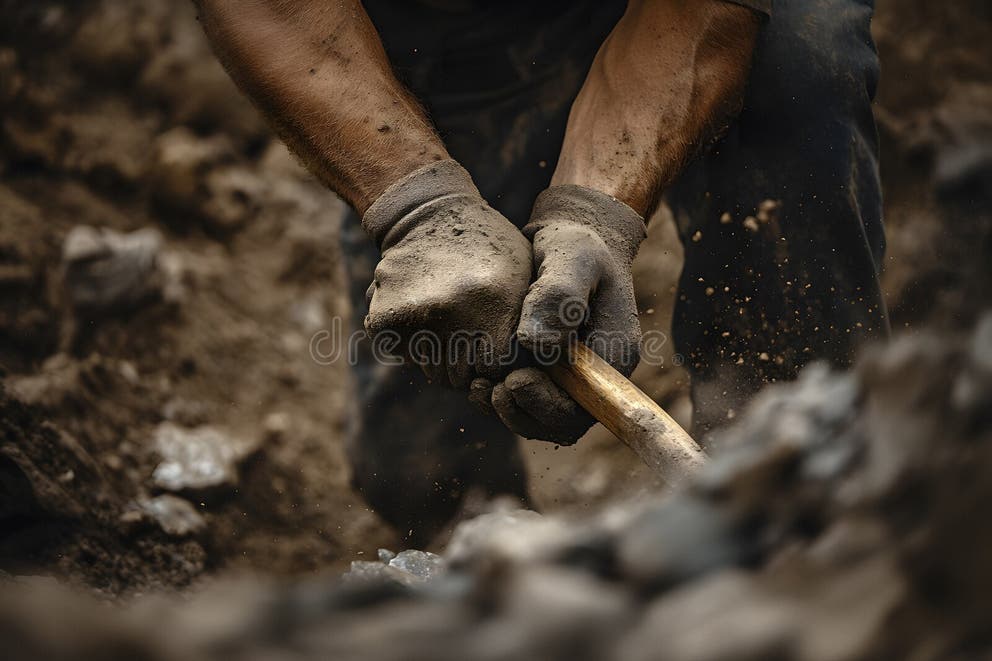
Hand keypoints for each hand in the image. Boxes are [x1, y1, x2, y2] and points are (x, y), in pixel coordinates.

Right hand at [363, 160, 531, 388]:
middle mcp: (453, 311)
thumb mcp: (529, 272)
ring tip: (450, 321)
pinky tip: (426, 316)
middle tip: (471, 335)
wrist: (427, 212)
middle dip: (471, 367)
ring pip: (435, 373)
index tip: (499, 347)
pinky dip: (415, 347)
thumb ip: (539, 318)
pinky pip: (408, 357)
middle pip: (465, 379)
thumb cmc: (489, 247)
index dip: (500, 365)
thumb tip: (545, 364)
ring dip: (443, 358)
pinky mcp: (385, 320)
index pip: (499, 372)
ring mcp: (415, 316)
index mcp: (496, 300)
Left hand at [476, 185, 645, 443]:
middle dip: (524, 413)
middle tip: (489, 387)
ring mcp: (571, 378)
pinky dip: (500, 401)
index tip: (514, 379)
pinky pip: (525, 405)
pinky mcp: (547, 374)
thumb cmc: (576, 243)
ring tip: (480, 387)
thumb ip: (559, 296)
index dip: (548, 406)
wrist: (567, 237)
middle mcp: (596, 376)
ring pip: (541, 419)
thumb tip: (536, 344)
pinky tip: (478, 381)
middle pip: (562, 423)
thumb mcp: (574, 257)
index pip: (586, 406)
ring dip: (508, 412)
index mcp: (613, 355)